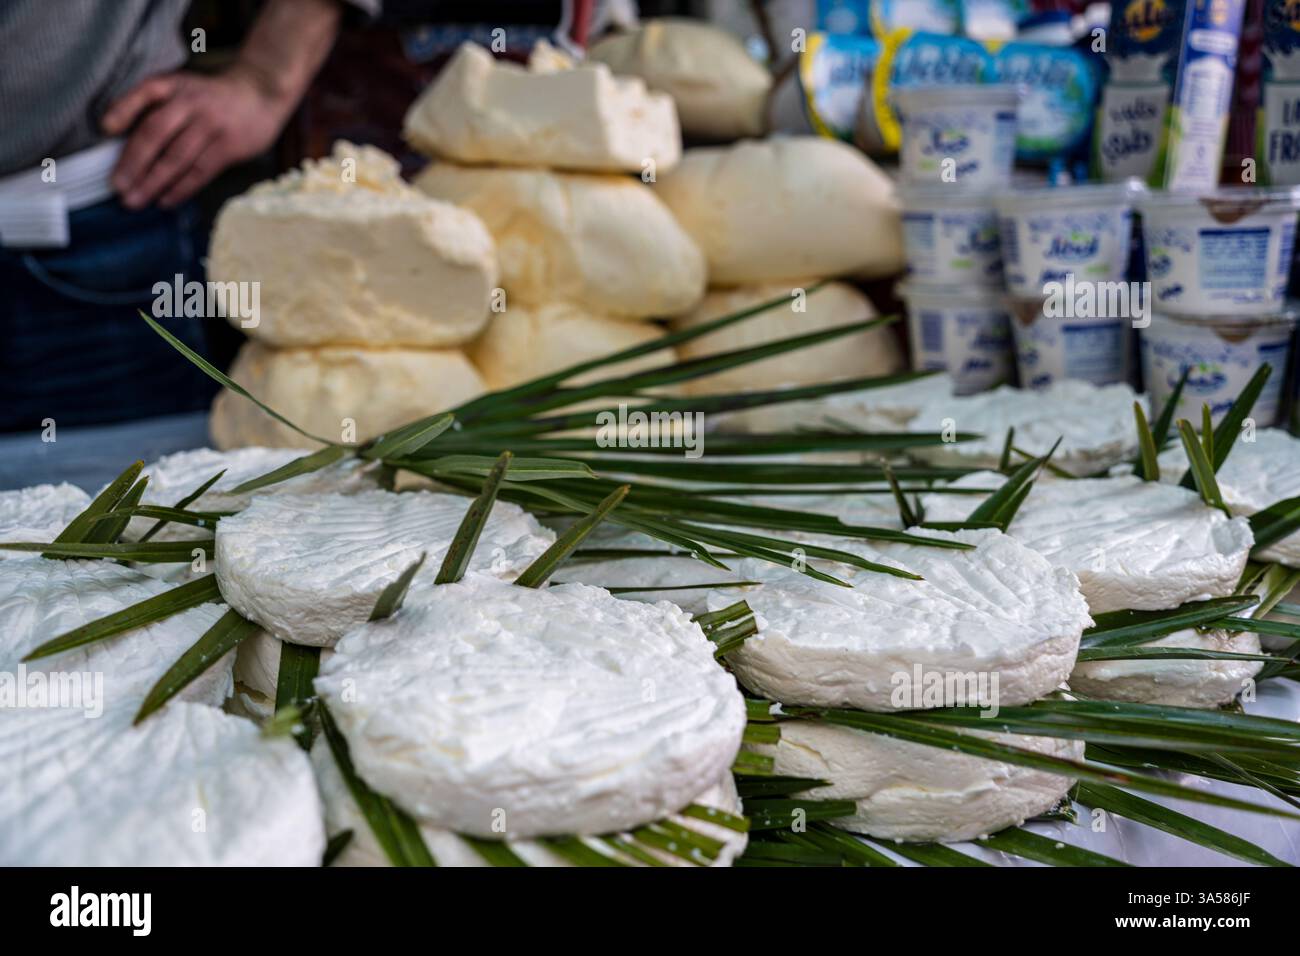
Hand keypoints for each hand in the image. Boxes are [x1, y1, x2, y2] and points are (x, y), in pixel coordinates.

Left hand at [102, 66, 296, 208]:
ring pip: (176, 157)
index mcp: (174, 85)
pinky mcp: (229, 146)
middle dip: (134, 162)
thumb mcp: (182, 88)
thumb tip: (119, 139)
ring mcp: (212, 125)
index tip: (106, 130)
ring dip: (153, 182)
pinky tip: (165, 201)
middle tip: (118, 187)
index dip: (123, 110)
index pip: (145, 92)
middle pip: (156, 133)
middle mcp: (191, 102)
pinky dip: (180, 188)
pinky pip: (200, 171)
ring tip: (135, 201)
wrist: (261, 94)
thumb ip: (156, 106)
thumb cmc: (212, 98)